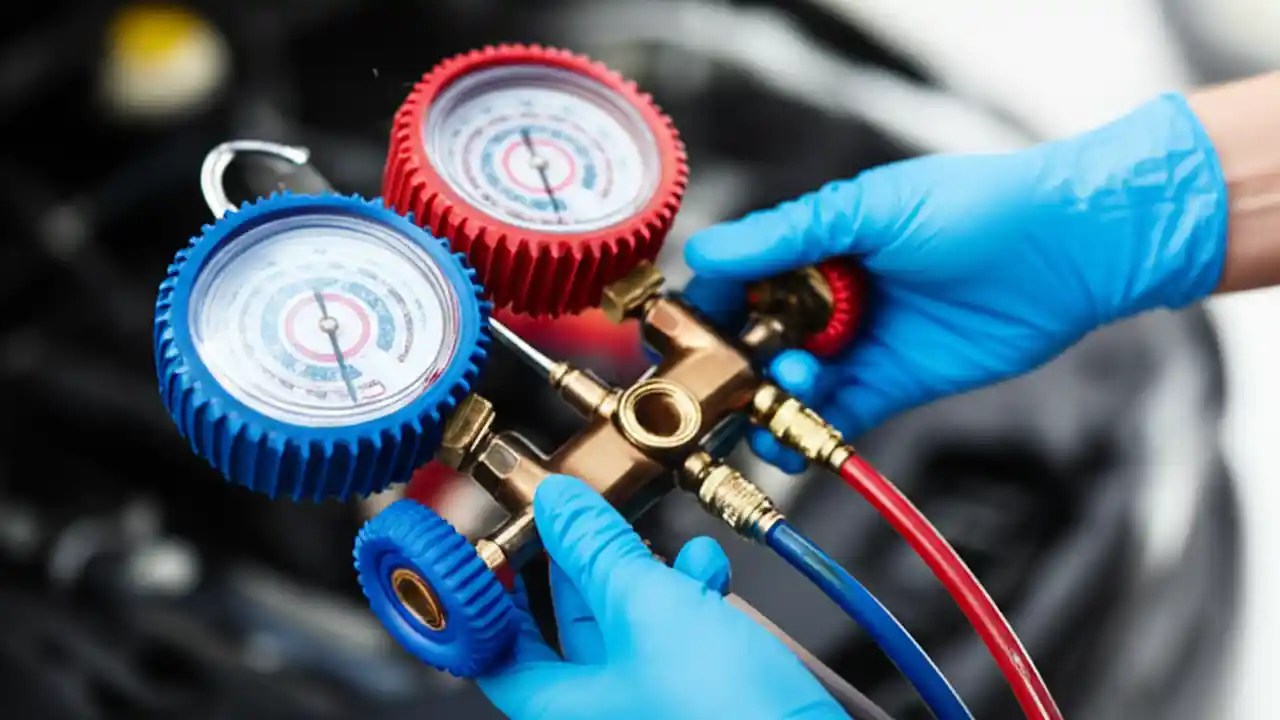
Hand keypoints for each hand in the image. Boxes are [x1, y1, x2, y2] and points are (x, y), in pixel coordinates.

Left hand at [477, 475, 847, 719]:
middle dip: (586, 566)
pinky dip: (689, 597)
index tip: (498, 553)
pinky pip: (679, 637)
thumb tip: (558, 504)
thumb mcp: (649, 607)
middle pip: (571, 630)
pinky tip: (708, 571)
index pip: (502, 654)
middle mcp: (606, 713)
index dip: (495, 601)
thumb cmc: (729, 715)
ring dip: (647, 573)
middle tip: (585, 520)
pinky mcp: (703, 697)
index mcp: (567, 708)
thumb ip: (597, 549)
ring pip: (632, 627)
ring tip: (663, 542)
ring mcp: (655, 706)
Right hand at [683, 92, 1226, 470]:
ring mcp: (861, 341)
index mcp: (820, 244)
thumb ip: (787, 237)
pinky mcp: (893, 383)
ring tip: (766, 411)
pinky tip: (790, 441)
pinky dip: (810, 432)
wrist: (1069, 249)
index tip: (680, 336)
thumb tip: (706, 253)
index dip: (708, 307)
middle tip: (721, 386)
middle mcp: (833, 295)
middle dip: (734, 366)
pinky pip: (838, 416)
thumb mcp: (870, 209)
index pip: (743, 279)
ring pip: (793, 384)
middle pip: (759, 338)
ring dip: (768, 403)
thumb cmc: (977, 208)